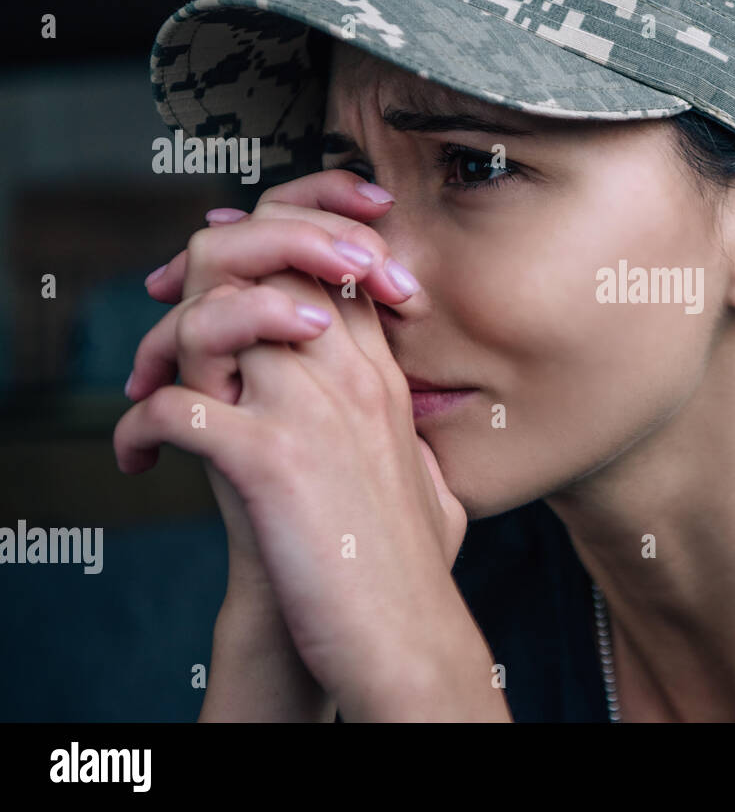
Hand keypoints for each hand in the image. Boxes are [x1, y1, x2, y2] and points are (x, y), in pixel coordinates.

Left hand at [116, 172, 504, 717]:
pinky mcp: (268, 460)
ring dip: (160, 344)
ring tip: (144, 388)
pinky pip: (174, 403)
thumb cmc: (415, 572)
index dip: (269, 258)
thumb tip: (414, 440)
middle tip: (165, 335)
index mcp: (382, 378)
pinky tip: (141, 462)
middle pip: (269, 265)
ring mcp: (309, 411)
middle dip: (203, 281)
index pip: (327, 267)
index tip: (222, 290)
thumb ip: (418, 445)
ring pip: (214, 312)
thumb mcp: (436, 483)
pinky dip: (138, 427)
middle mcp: (349, 378)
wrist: (407, 636)